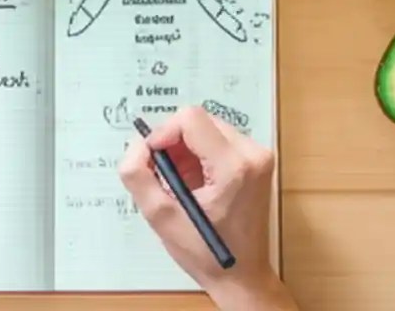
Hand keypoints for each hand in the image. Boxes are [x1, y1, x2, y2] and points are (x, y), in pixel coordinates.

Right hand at [119, 107, 295, 310]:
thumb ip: (138, 175)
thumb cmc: (205, 253)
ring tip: (181, 184)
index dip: (163, 133)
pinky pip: (218, 140)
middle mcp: (252, 153)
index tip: (153, 160)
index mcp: (234, 166)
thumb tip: (136, 144)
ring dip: (185, 150)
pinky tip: (195, 182)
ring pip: (207, 128)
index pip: (190, 119)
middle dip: (174, 143)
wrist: (242, 276)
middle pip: (199, 121)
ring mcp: (258, 156)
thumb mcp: (160, 217)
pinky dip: (199, 155)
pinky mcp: (257, 161)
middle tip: (164, 175)